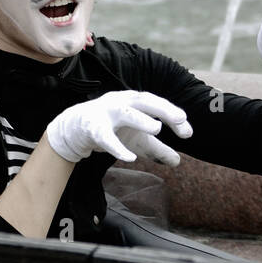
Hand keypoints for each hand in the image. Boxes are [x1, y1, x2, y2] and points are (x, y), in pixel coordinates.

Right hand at [46, 90, 192, 165]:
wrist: (73, 129)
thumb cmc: (110, 129)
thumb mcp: (136, 140)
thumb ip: (157, 149)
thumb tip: (178, 162)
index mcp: (133, 101)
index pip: (157, 104)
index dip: (173, 116)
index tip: (188, 132)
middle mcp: (121, 102)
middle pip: (144, 100)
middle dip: (163, 108)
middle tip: (181, 119)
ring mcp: (105, 112)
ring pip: (124, 112)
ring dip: (140, 119)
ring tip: (156, 128)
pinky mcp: (91, 127)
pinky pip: (105, 137)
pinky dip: (117, 147)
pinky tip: (130, 158)